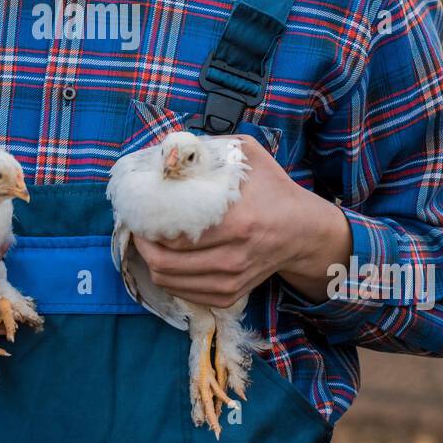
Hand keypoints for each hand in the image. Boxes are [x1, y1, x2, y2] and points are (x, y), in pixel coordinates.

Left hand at [132, 136, 352, 307]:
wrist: (304, 232)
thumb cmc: (274, 189)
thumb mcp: (249, 155)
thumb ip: (210, 147)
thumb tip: (169, 148)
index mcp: (237, 222)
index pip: (175, 234)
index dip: (147, 224)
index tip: (138, 210)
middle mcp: (234, 257)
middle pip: (165, 262)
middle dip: (142, 245)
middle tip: (138, 228)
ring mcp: (232, 280)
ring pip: (169, 281)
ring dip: (150, 262)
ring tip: (148, 242)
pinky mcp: (230, 295)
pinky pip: (184, 293)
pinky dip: (167, 277)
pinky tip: (167, 259)